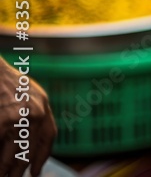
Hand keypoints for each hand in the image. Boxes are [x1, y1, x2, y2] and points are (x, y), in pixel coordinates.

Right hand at [0, 60, 55, 176]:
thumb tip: (30, 141)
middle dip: (19, 168)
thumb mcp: (26, 94)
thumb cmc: (3, 82)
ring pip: (13, 152)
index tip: (35, 172)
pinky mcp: (1, 121)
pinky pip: (0, 145)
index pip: (48, 136)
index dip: (42, 156)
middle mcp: (35, 111)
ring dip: (5, 168)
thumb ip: (32, 113)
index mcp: (42, 104)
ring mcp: (17, 116)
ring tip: (3, 176)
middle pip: (30, 149)